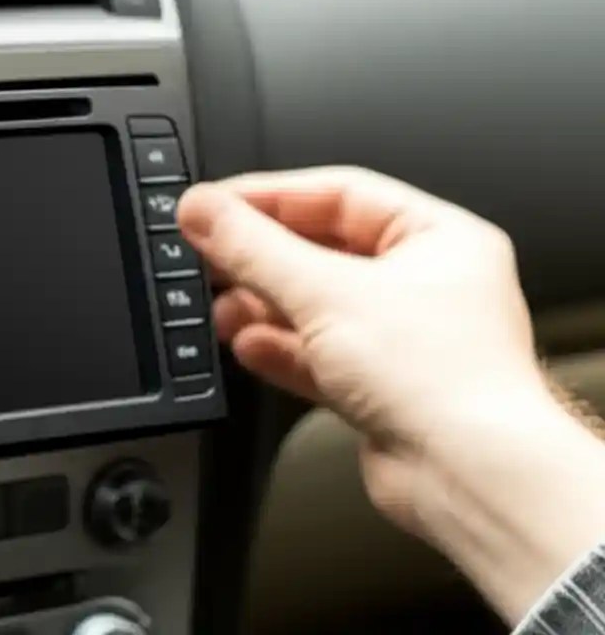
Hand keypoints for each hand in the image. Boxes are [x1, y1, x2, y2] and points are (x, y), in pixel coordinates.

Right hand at [178, 167, 604, 622]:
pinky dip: (281, 351)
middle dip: (260, 259)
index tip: (213, 206)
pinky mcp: (381, 390)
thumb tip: (203, 209)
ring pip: (316, 307)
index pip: (338, 195)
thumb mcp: (325, 292)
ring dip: (263, 308)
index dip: (269, 197)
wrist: (468, 476)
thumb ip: (253, 247)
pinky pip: (319, 357)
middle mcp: (427, 285)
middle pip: (322, 252)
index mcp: (438, 238)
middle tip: (206, 255)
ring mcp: (403, 340)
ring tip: (221, 309)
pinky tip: (249, 348)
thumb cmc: (441, 378)